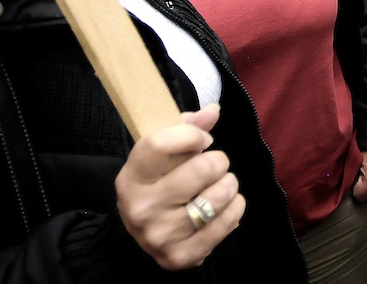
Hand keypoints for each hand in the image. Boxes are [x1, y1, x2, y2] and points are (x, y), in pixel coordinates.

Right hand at [114, 105, 245, 270]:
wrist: (142, 233)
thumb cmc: (159, 182)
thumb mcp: (163, 153)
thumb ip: (187, 127)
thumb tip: (214, 111)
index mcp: (131, 177)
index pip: (161, 143)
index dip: (192, 135)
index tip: (203, 140)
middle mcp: (141, 207)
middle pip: (203, 169)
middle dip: (218, 161)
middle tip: (214, 166)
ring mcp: (160, 235)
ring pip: (219, 196)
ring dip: (229, 185)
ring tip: (221, 185)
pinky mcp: (180, 256)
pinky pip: (226, 222)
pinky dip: (235, 208)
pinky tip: (226, 205)